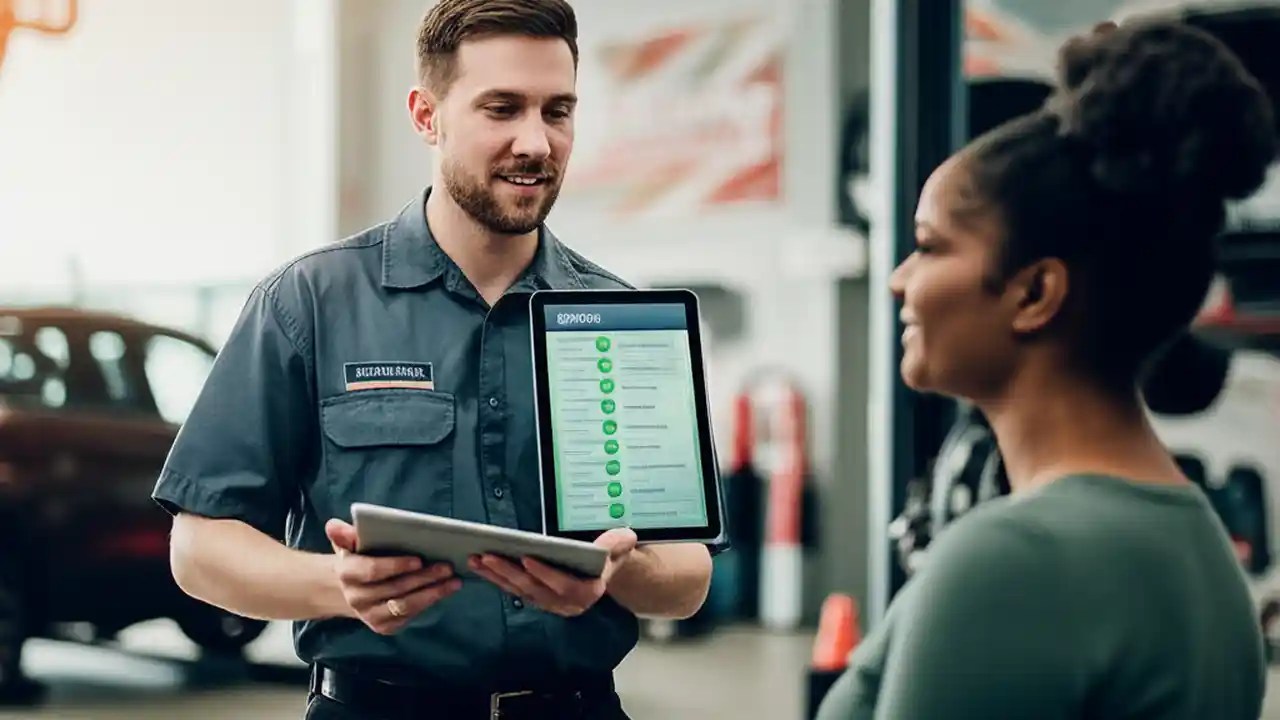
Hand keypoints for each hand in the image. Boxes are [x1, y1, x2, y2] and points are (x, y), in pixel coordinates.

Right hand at [325, 519, 460, 634]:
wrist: (350, 588)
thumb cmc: (357, 558)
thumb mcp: (349, 543)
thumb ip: (345, 534)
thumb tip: (333, 525)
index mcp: (347, 573)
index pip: (372, 571)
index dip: (395, 566)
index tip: (418, 559)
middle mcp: (356, 598)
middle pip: (394, 588)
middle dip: (423, 578)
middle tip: (447, 566)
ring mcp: (370, 615)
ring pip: (404, 605)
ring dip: (432, 593)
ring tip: (453, 581)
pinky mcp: (384, 626)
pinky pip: (409, 616)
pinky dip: (429, 603)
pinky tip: (445, 590)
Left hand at [469, 528, 637, 617]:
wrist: (602, 572)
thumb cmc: (607, 558)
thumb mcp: (618, 549)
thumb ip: (618, 544)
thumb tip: (621, 538)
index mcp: (586, 593)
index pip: (563, 586)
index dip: (545, 573)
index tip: (527, 559)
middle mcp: (565, 604)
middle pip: (533, 589)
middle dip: (509, 572)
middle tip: (488, 556)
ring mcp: (547, 602)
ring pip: (518, 590)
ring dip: (496, 576)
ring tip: (476, 558)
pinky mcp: (535, 598)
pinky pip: (512, 589)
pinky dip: (495, 578)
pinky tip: (480, 565)